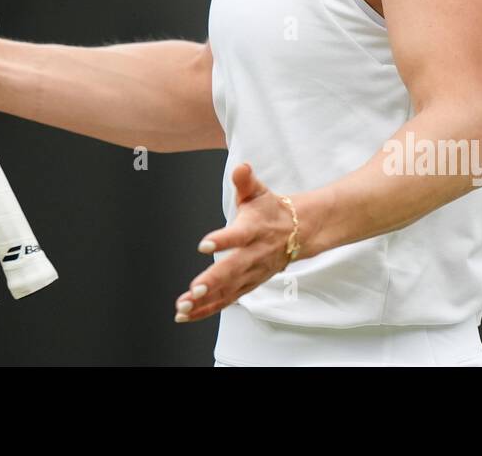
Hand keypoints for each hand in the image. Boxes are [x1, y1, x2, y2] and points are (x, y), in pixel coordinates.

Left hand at [173, 162, 296, 322]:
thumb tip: (241, 167)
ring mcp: (251, 274)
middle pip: (233, 270)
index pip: (238, 236)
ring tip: (183, 307)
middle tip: (193, 290)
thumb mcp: (259, 191)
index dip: (222, 240)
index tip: (203, 245)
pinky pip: (226, 300)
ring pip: (228, 291)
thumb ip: (246, 181)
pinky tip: (187, 314)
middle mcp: (253, 255)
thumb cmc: (271, 211)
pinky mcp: (247, 285)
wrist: (299, 232)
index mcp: (254, 230)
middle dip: (213, 281)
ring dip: (205, 301)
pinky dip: (207, 309)